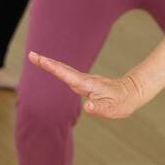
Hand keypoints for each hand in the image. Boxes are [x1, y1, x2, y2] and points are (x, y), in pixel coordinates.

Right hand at [28, 51, 143, 118]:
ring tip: (36, 58)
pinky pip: (69, 75)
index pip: (67, 75)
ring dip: (51, 65)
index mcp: (88, 85)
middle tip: (31, 55)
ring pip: (65, 71)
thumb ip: (99, 108)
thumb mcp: (112, 109)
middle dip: (47, 63)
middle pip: (63, 70)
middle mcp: (84, 80)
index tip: (41, 60)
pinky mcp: (85, 83)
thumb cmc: (122, 102)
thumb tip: (87, 106)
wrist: (132, 92)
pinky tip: (51, 66)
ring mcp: (84, 81)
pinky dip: (58, 70)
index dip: (53, 68)